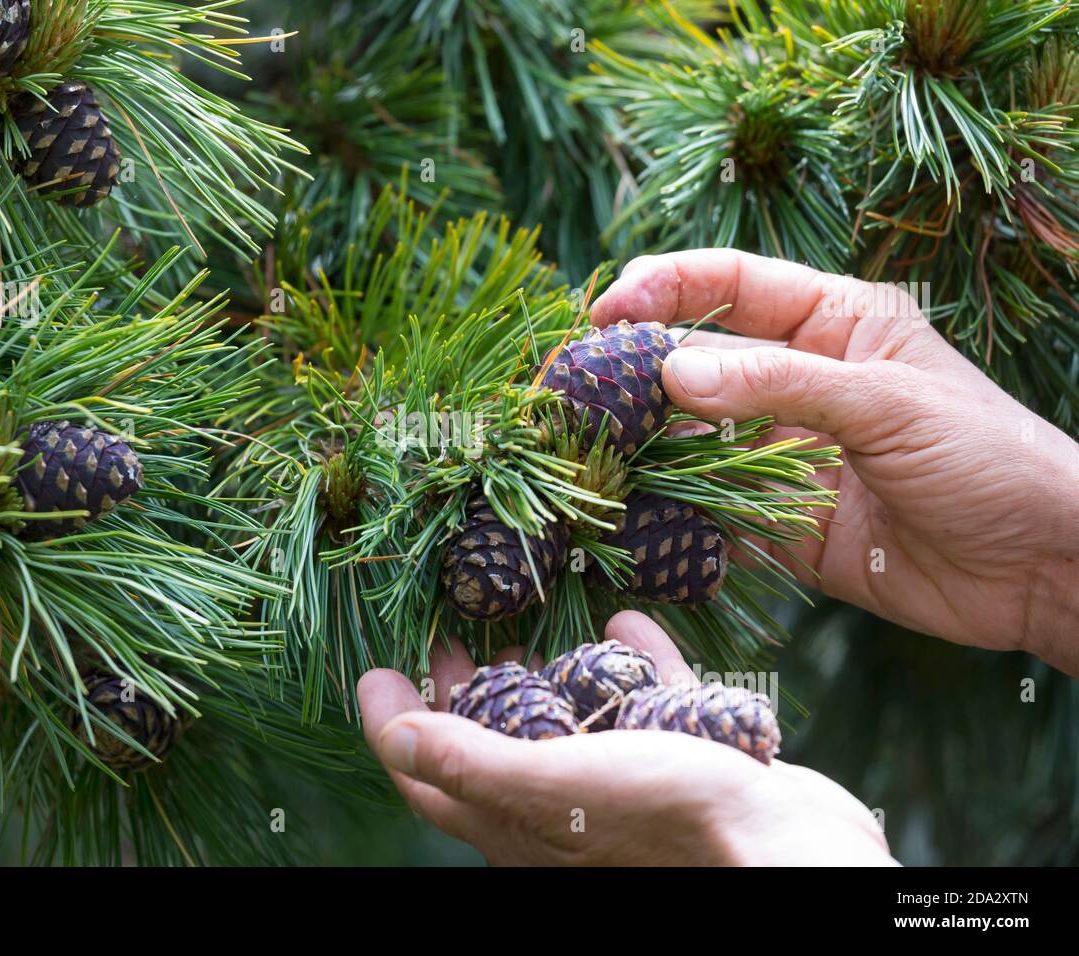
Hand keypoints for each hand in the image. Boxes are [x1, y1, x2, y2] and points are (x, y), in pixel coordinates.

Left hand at [358, 611, 894, 865]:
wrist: (792, 848)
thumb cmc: (670, 818)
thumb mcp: (556, 784)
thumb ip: (473, 761)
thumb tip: (389, 735)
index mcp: (520, 824)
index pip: (431, 776)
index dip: (394, 725)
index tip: (376, 669)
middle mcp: (566, 809)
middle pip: (494, 749)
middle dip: (462, 697)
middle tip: (445, 641)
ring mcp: (629, 786)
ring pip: (570, 730)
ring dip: (543, 681)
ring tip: (520, 634)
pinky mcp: (688, 761)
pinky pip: (651, 706)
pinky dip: (635, 666)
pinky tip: (628, 624)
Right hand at [592, 249, 1078, 674]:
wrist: (1041, 569)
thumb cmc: (989, 459)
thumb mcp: (888, 404)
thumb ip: (780, 385)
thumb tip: (672, 372)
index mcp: (834, 323)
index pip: (731, 284)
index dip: (663, 287)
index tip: (604, 312)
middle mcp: (798, 381)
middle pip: (695, 359)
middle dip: (631, 369)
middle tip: (568, 386)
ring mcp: (784, 453)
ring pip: (691, 437)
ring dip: (640, 443)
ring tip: (584, 449)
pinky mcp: (779, 523)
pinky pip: (707, 510)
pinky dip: (668, 513)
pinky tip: (629, 513)